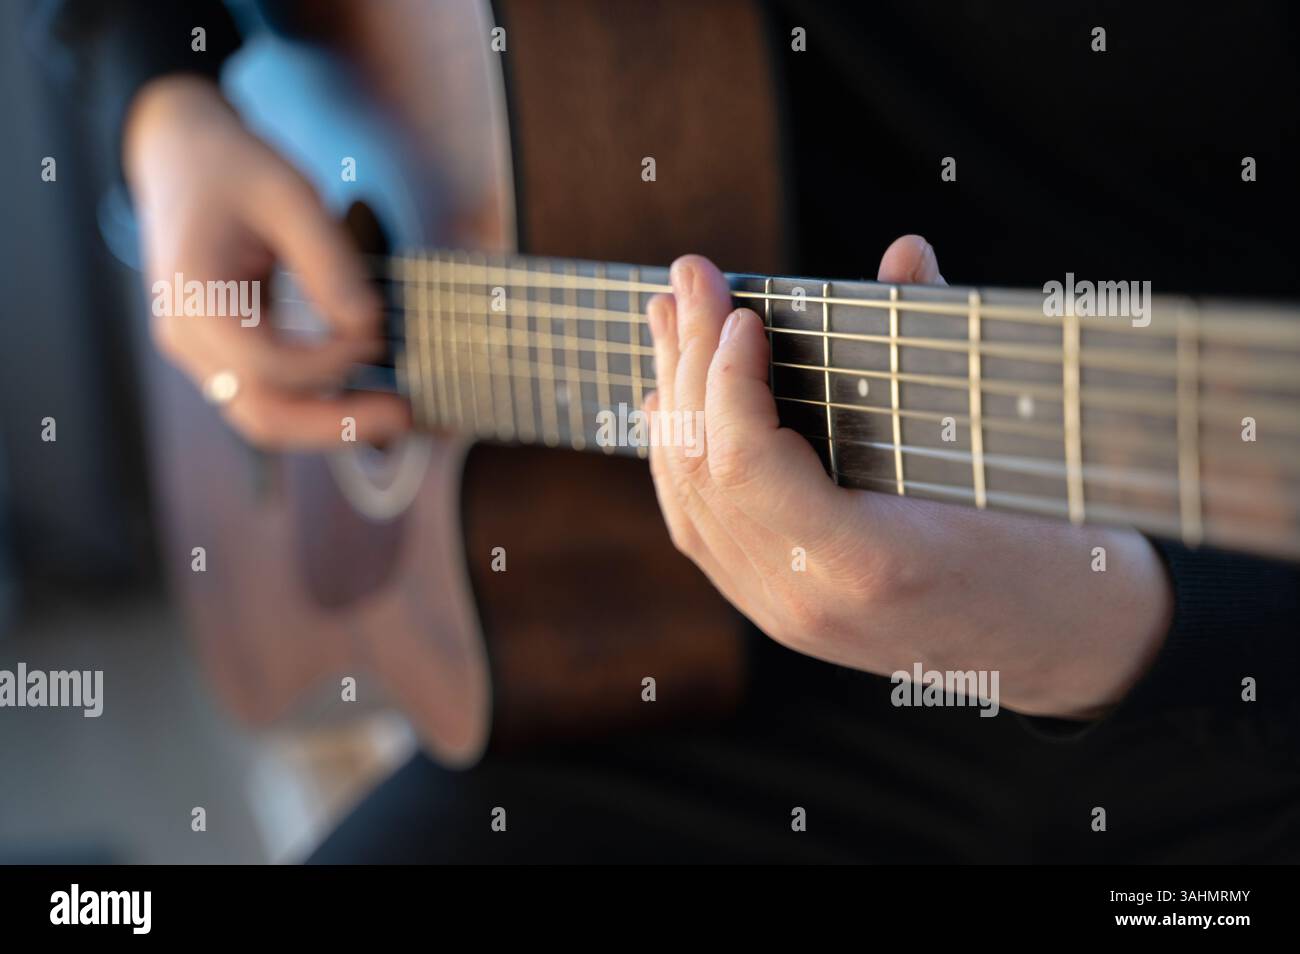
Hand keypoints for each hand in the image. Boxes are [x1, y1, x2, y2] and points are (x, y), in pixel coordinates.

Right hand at [123, 76, 409, 447]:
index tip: (377, 336)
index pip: (267, 365)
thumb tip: (370, 327)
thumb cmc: (235, 168)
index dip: (330, 363)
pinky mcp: (220, 355)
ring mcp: (199, 353)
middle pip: (261, 415)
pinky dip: (316, 406)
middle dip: (337, 425)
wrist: (180, 156)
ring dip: (330, 425)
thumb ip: (330, 263)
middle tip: (403, 416)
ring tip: (392, 414)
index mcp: (195, 297)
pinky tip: (363, 395)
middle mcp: (187, 338)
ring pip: (264, 419)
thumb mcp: (291, 195)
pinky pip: (267, 398)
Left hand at [644, 236, 1172, 719]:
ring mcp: (783, 614)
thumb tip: (905, 254)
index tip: (741, 308)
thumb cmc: (1051, 545)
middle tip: (685, 278)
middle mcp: (806, 601)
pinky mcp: (777, 611)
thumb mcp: (1009, 450)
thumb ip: (940, 350)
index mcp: (869, 563)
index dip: (727, 376)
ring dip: (673, 402)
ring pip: (688, 501)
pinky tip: (675, 403)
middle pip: (704, 472)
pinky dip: (681, 457)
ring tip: (669, 322)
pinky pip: (701, 528)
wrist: (1061, 649)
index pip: (745, 463)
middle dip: (687, 362)